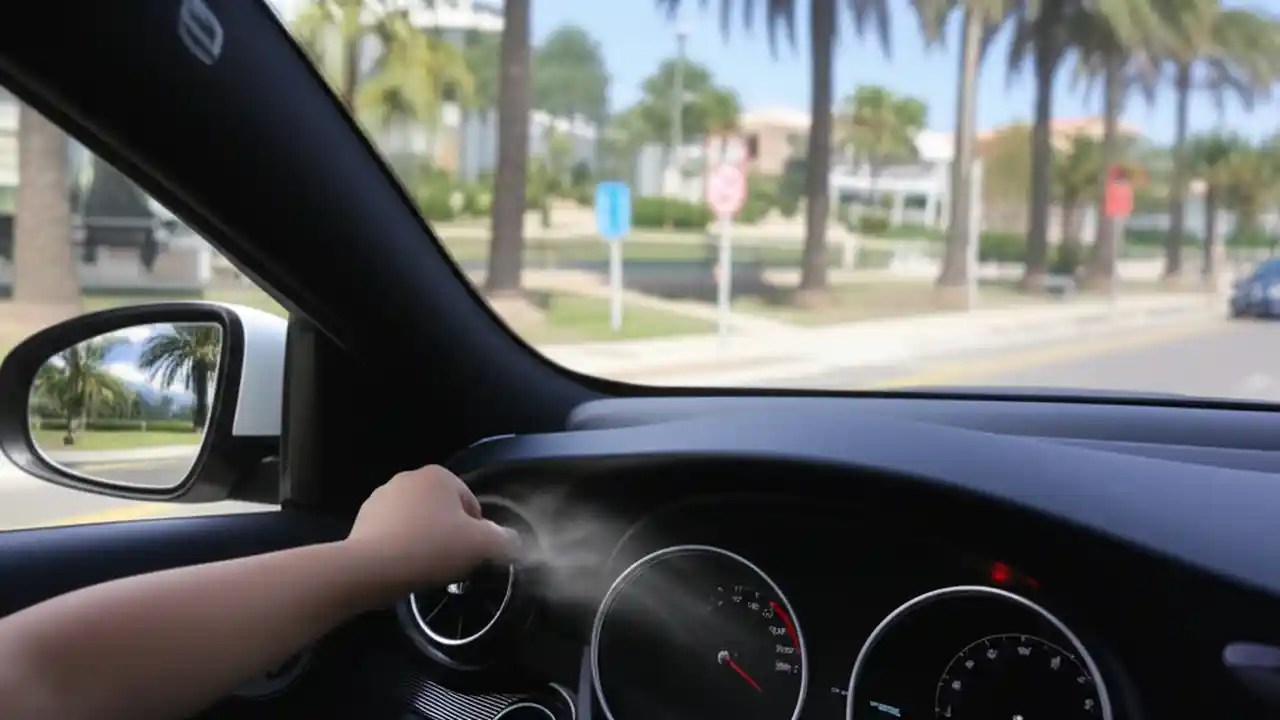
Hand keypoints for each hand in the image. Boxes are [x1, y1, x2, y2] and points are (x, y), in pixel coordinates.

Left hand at [344, 465, 519, 595]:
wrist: (370, 568)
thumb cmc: (431, 548)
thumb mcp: (480, 546)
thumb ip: (503, 540)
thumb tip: (513, 541)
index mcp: (439, 476)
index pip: (471, 504)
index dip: (476, 533)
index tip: (468, 556)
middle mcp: (409, 478)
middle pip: (443, 512)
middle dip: (449, 535)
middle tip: (449, 563)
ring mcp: (382, 497)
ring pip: (417, 522)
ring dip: (424, 541)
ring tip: (424, 568)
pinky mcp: (363, 519)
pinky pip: (393, 533)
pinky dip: (401, 547)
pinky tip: (401, 567)